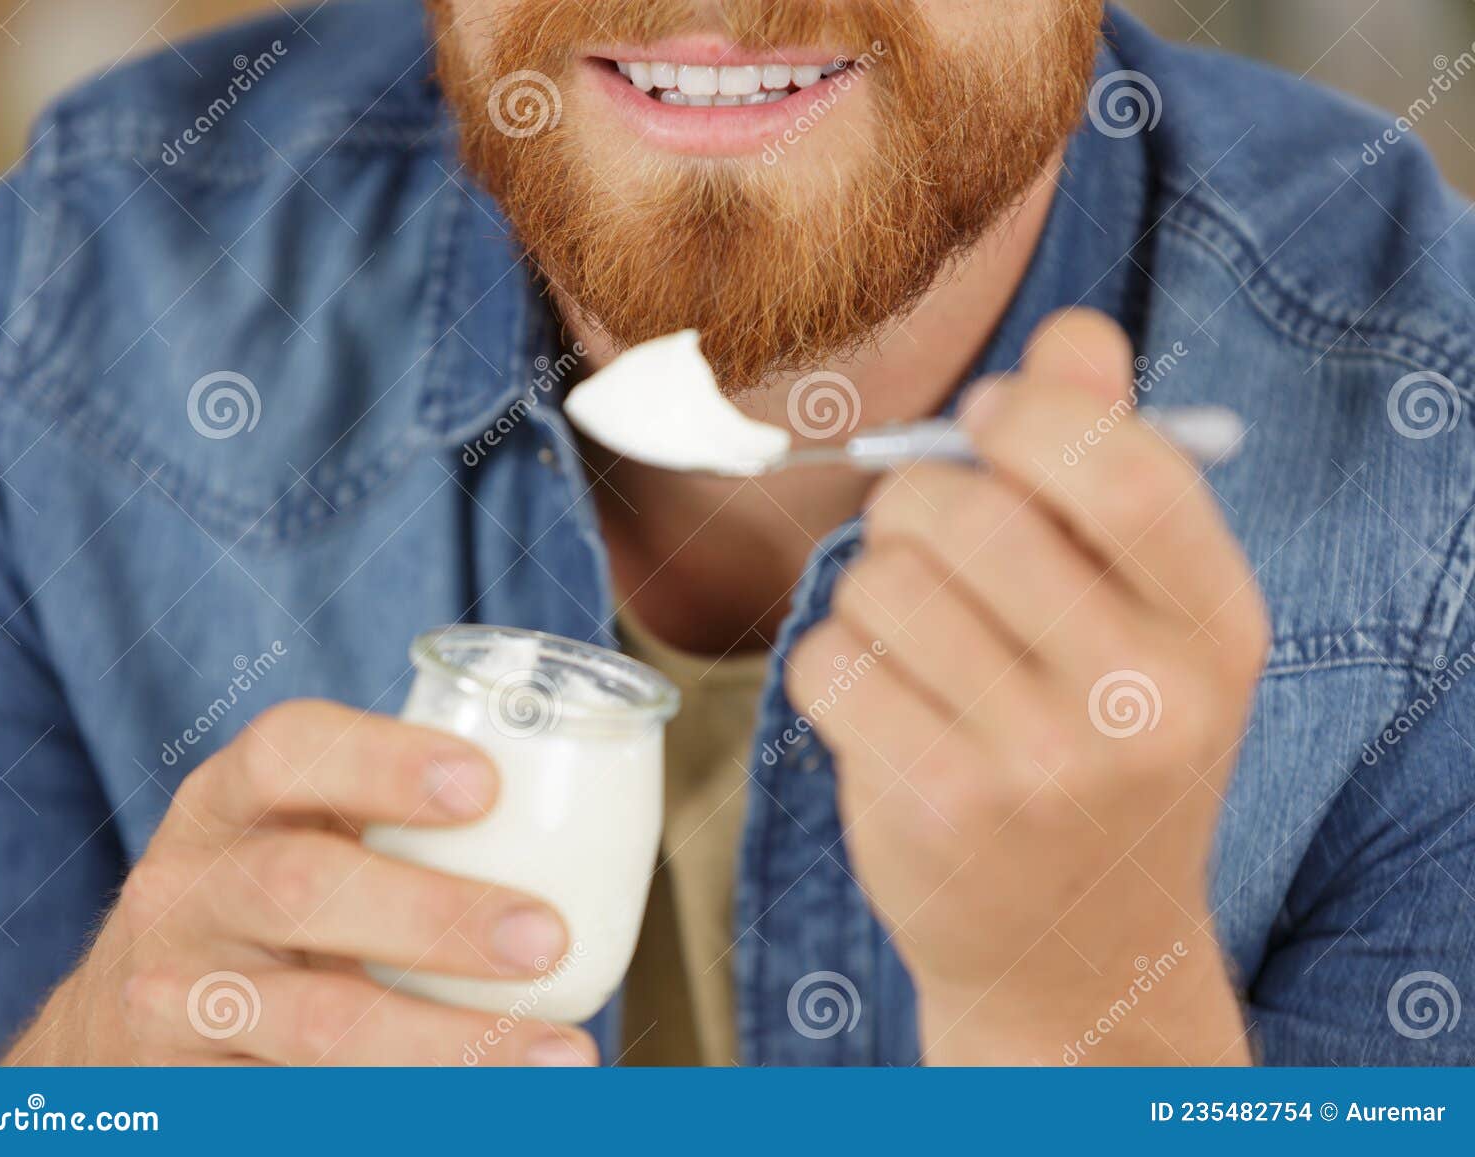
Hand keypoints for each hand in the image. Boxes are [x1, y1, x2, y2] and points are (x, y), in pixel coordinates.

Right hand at [3, 700, 596, 1066]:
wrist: (117, 1033)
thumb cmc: (259, 915)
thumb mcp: (290, 844)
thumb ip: (389, 825)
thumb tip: (589, 826)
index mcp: (228, 803)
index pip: (288, 751)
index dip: (385, 761)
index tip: (486, 785)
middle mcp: (187, 890)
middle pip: (303, 888)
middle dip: (437, 915)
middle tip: (548, 938)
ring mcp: (174, 1001)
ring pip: (314, 1023)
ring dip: (448, 1041)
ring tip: (559, 1055)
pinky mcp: (185, 1094)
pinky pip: (295, 1103)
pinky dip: (401, 1108)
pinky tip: (482, 1112)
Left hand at [788, 310, 1268, 1064]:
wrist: (1075, 950)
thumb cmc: (1101, 749)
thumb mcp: (1147, 621)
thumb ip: (1112, 466)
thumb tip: (1070, 332)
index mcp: (1214, 626)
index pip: (1122, 465)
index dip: (1028, 414)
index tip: (988, 423)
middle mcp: (1143, 699)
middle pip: (964, 509)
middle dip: (917, 502)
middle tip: (928, 541)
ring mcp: (1038, 764)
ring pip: (878, 581)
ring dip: (871, 590)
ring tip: (914, 639)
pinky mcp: (934, 806)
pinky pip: (827, 660)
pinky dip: (832, 662)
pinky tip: (881, 703)